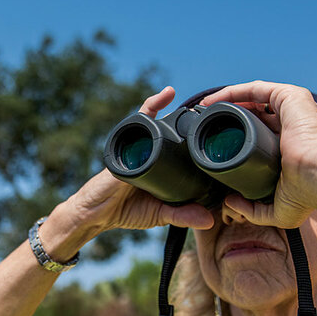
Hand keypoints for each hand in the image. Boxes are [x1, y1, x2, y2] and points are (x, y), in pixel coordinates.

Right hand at [63, 87, 214, 236]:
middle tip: (211, 116)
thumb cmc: (127, 211)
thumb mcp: (160, 214)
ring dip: (179, 112)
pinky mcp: (127, 141)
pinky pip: (141, 119)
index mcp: (163, 165)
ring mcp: (140, 144)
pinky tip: (167, 95)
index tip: (220, 138)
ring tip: (197, 105)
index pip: (184, 149)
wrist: (96, 213)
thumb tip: (209, 220)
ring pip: (163, 123)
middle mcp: (152, 150)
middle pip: (176, 133)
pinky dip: (152, 105)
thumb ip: (182, 215)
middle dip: (192, 123)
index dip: (199, 143)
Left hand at [201, 80, 316, 226]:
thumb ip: (253, 211)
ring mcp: (291, 108)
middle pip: (251, 113)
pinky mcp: (290, 96)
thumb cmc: (308, 194)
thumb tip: (230, 203)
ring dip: (225, 101)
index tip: (210, 141)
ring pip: (251, 99)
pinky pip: (255, 89)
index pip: (256, 133)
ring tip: (202, 109)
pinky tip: (213, 101)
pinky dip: (232, 92)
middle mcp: (289, 124)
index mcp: (286, 146)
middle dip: (225, 115)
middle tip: (200, 123)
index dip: (232, 134)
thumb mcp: (276, 210)